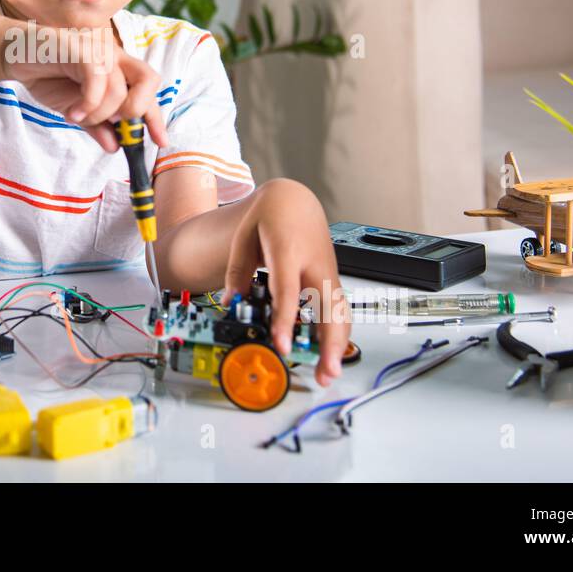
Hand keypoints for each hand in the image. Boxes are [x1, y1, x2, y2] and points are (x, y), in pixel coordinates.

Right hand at [0, 20, 168, 152]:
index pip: (146, 91)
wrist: (14, 54)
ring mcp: (100, 50)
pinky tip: (72, 113)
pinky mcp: (83, 49)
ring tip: (76, 116)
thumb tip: (114, 146)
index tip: (161, 141)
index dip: (156, 117)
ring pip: (119, 91)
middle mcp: (114, 56)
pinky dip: (88, 104)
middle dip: (137, 110)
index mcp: (116, 68)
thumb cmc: (46, 76)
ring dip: (99, 114)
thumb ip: (96, 124)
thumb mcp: (75, 109)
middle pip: (149, 80)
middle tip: (115, 125)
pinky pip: (98, 82)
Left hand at [219, 179, 349, 386]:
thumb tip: (232, 303)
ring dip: (338, 343)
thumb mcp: (243, 237)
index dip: (286, 321)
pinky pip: (339, 308)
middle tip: (324, 372)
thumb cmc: (270, 215)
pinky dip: (339, 332)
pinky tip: (331, 353)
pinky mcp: (331, 278)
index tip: (284, 346)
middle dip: (328, 342)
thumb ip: (236, 272)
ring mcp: (326, 271)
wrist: (294, 199)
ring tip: (327, 372)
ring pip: (341, 310)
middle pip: (328, 306)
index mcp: (288, 250)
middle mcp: (313, 263)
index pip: (287, 291)